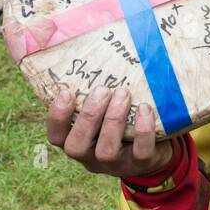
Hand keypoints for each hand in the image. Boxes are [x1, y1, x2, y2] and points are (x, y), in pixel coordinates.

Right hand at [47, 85, 174, 178]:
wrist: (153, 148)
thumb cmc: (120, 120)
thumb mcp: (103, 109)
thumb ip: (91, 91)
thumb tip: (89, 45)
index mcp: (76, 141)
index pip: (55, 137)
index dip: (57, 117)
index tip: (65, 92)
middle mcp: (91, 157)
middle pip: (76, 146)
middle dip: (89, 116)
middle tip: (102, 90)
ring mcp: (115, 164)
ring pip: (106, 151)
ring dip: (113, 120)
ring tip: (122, 93)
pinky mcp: (141, 164)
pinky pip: (141, 152)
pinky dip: (143, 130)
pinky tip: (146, 108)